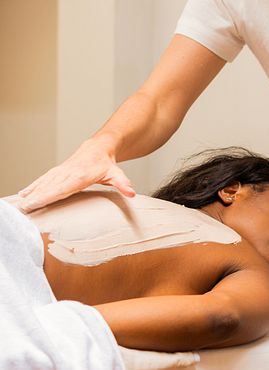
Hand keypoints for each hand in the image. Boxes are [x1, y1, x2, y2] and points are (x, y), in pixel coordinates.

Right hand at [18, 136, 135, 211]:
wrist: (98, 147)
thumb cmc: (107, 164)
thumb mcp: (117, 173)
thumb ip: (123, 183)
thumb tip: (131, 193)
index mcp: (80, 175)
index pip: (63, 187)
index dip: (49, 195)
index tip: (37, 201)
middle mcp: (68, 172)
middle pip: (50, 186)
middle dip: (36, 197)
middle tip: (24, 208)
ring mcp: (61, 171)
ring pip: (44, 182)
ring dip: (32, 192)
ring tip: (21, 204)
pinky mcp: (58, 171)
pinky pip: (43, 179)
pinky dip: (33, 186)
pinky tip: (24, 193)